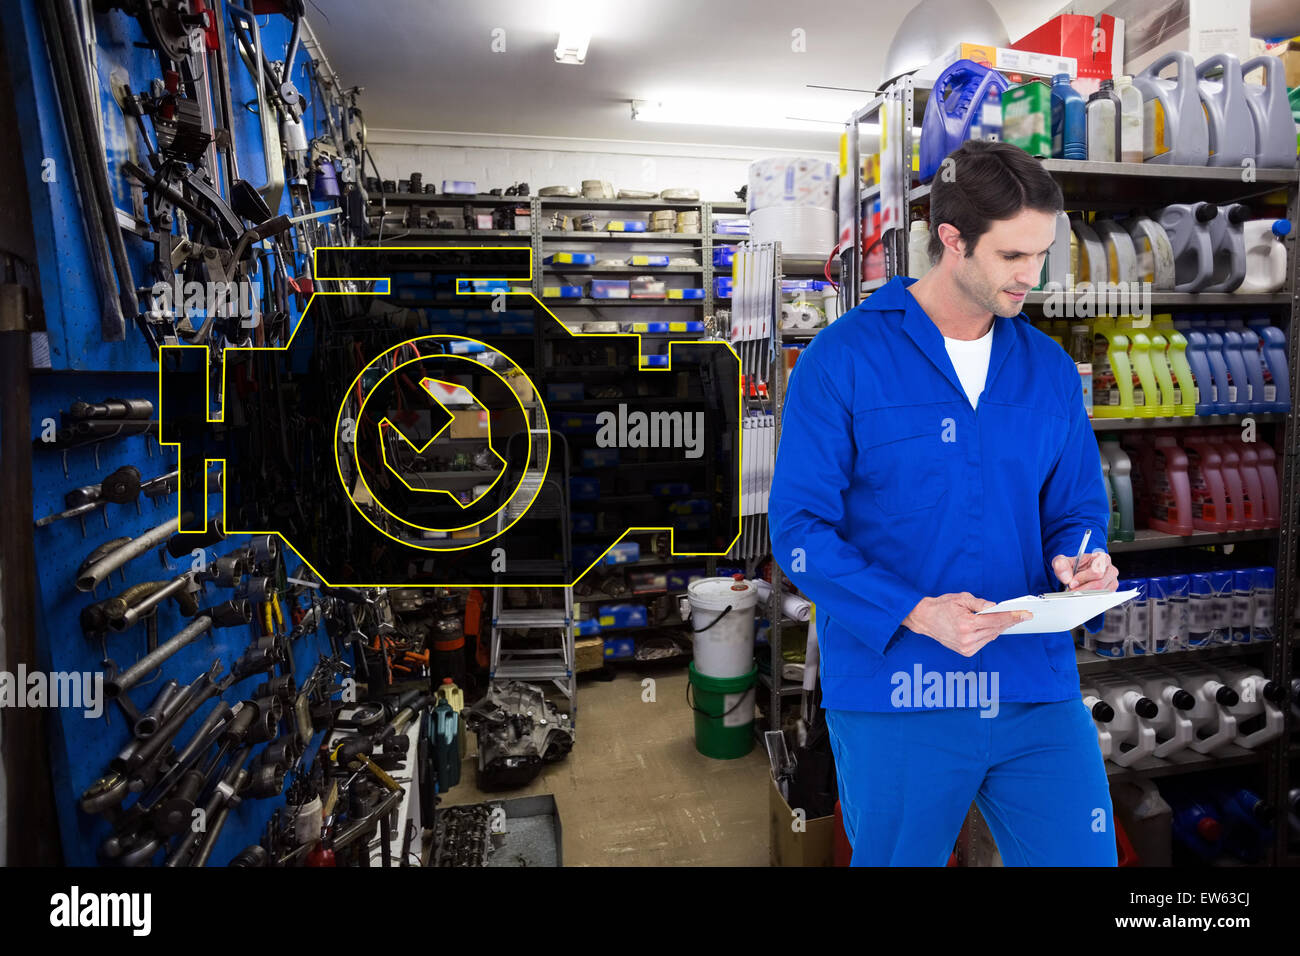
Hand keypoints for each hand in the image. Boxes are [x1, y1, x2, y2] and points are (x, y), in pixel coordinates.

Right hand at [902, 592, 1032, 657]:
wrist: (924, 619)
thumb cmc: (941, 607)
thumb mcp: (961, 598)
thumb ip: (979, 603)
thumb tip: (995, 606)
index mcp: (966, 624)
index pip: (996, 620)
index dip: (1013, 616)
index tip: (1025, 614)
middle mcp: (967, 638)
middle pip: (997, 629)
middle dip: (1010, 621)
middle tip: (1022, 615)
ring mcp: (967, 647)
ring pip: (992, 636)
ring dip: (1000, 628)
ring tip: (1008, 619)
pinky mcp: (966, 651)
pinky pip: (985, 641)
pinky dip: (990, 634)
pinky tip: (993, 627)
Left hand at [1051, 550, 1117, 591]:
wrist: (1073, 573)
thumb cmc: (1072, 566)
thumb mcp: (1063, 562)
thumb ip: (1061, 566)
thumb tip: (1067, 578)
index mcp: (1101, 558)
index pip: (1096, 570)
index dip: (1083, 578)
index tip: (1071, 583)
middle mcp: (1110, 569)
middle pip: (1100, 583)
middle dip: (1083, 589)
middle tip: (1071, 591)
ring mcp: (1112, 581)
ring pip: (1102, 592)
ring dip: (1086, 594)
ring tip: (1075, 593)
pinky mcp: (1110, 591)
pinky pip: (1102, 597)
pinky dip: (1090, 598)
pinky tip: (1081, 596)